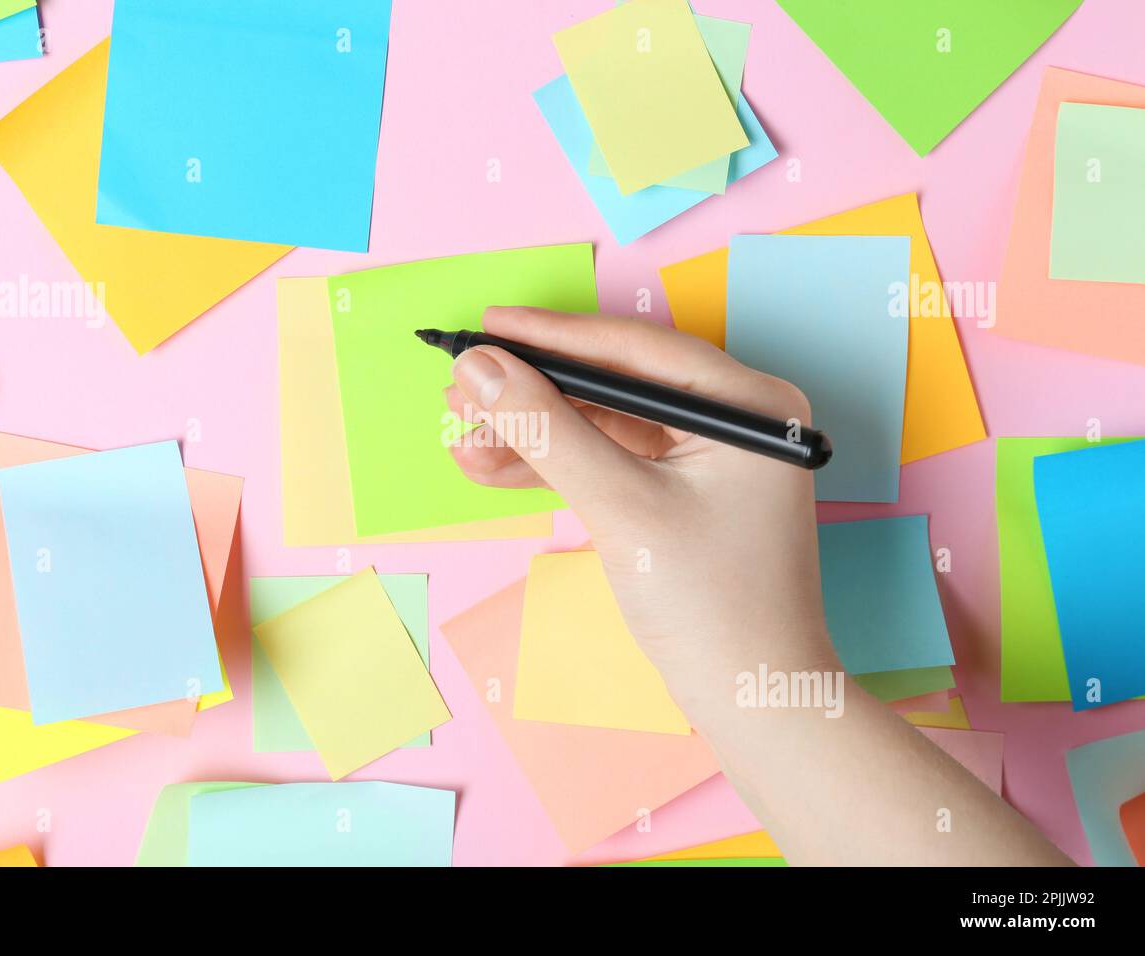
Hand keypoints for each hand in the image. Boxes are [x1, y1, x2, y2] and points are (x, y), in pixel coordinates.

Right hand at [445, 307, 836, 712]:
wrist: (752, 702)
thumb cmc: (713, 607)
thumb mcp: (621, 508)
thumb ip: (547, 431)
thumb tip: (480, 369)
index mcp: (749, 404)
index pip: (634, 349)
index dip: (551, 335)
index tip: (485, 325)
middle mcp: (734, 419)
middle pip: (613, 385)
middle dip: (532, 392)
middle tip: (460, 389)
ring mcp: (708, 459)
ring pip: (602, 426)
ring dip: (532, 433)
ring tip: (462, 434)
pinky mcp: (681, 495)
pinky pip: (609, 464)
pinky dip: (555, 468)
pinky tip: (493, 467)